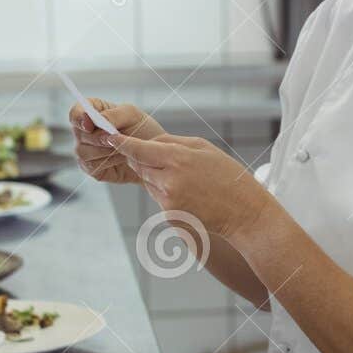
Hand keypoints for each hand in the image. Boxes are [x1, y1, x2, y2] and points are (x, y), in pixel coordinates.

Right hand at [69, 99, 164, 185]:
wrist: (152, 154)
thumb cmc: (141, 130)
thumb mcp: (132, 115)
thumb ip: (114, 114)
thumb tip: (99, 119)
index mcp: (92, 112)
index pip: (75, 113)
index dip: (78, 118)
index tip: (90, 124)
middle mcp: (84, 131)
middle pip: (78, 134)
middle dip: (97, 138)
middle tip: (115, 139)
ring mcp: (86, 149)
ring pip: (83, 152)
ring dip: (105, 151)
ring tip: (123, 149)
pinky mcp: (91, 167)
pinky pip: (91, 167)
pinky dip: (107, 163)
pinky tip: (121, 158)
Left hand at [102, 131, 271, 245]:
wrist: (243, 212)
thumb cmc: (226, 175)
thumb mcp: (204, 148)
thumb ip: (173, 143)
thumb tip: (147, 144)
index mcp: (178, 159)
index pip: (139, 149)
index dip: (123, 144)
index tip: (109, 138)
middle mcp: (169, 181)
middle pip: (139, 165)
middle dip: (143, 159)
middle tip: (163, 158)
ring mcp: (168, 201)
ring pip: (148, 181)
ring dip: (156, 176)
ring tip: (185, 179)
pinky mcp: (169, 215)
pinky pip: (158, 197)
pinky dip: (166, 192)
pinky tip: (189, 193)